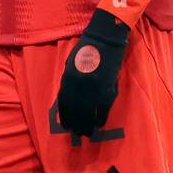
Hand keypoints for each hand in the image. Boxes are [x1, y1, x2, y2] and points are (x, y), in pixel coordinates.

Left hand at [56, 9, 130, 137]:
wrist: (106, 39)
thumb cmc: (86, 49)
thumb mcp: (71, 64)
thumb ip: (69, 81)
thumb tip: (67, 100)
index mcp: (69, 78)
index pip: (64, 103)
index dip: (65, 116)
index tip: (66, 125)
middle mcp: (80, 85)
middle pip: (76, 111)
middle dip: (76, 124)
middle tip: (77, 133)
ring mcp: (95, 87)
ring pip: (89, 113)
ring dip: (87, 125)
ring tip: (87, 133)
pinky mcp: (108, 88)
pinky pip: (103, 108)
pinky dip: (100, 118)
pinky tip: (99, 124)